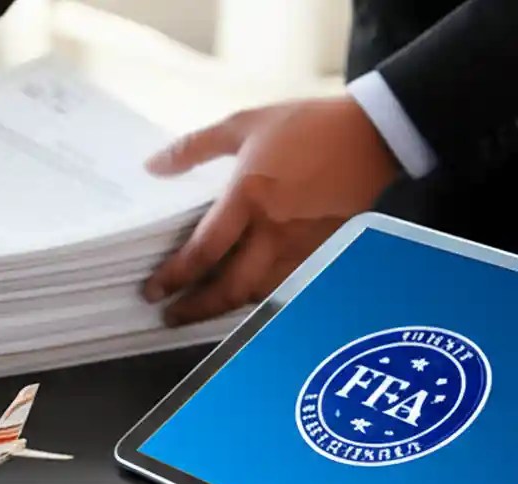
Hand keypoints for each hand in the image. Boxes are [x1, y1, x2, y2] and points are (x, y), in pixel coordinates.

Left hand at [142, 96, 399, 325]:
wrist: (373, 133)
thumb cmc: (307, 126)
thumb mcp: (244, 124)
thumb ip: (194, 147)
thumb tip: (152, 166)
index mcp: (249, 198)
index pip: (204, 251)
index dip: (175, 276)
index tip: (154, 290)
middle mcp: (274, 230)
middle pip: (230, 286)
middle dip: (196, 308)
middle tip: (171, 315)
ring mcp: (302, 245)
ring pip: (259, 293)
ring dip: (227, 307)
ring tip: (202, 310)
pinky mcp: (324, 251)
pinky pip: (285, 285)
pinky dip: (260, 297)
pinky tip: (244, 296)